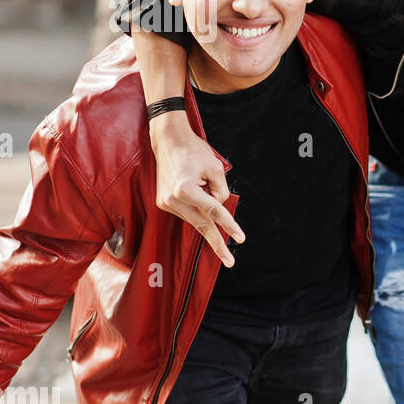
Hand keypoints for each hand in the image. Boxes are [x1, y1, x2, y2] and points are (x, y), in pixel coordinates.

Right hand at [150, 113, 243, 265]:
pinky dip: (197, 210)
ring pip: (195, 219)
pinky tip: (195, 192)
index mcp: (186, 189)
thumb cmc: (194, 152)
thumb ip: (221, 192)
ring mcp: (165, 202)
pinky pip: (187, 213)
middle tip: (230, 262)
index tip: (241, 239)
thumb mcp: (216, 169)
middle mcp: (173, 199)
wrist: (168, 141)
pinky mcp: (163, 203)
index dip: (229, 226)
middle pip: (202, 225)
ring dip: (207, 215)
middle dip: (217, 243)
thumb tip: (220, 210)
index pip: (214, 212)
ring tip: (202, 187)